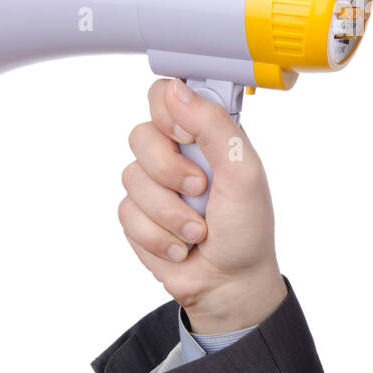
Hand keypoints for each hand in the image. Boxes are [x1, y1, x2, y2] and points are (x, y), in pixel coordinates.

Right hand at [119, 77, 286, 331]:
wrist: (229, 284)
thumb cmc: (246, 229)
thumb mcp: (244, 172)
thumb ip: (214, 125)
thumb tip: (176, 89)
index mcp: (204, 134)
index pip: (165, 95)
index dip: (167, 111)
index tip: (185, 135)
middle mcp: (175, 153)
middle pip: (141, 135)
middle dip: (169, 170)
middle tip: (200, 191)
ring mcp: (153, 184)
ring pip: (131, 177)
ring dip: (169, 212)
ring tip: (198, 230)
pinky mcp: (137, 215)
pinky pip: (127, 212)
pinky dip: (158, 235)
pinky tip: (181, 246)